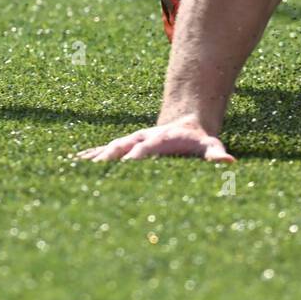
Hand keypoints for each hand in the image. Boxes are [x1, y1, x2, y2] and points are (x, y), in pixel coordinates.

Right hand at [76, 116, 233, 162]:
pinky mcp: (123, 146)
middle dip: (105, 162)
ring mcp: (129, 141)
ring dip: (91, 161)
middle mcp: (139, 139)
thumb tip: (229, 163)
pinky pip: (102, 151)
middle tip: (88, 176)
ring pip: (106, 150)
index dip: (133, 159)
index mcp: (156, 141)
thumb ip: (216, 154)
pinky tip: (71, 166)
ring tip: (71, 171)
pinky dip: (88, 158)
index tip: (124, 167)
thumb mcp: (209, 145)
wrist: (185, 123)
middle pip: (118, 150)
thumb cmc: (198, 140)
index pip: (142, 151)